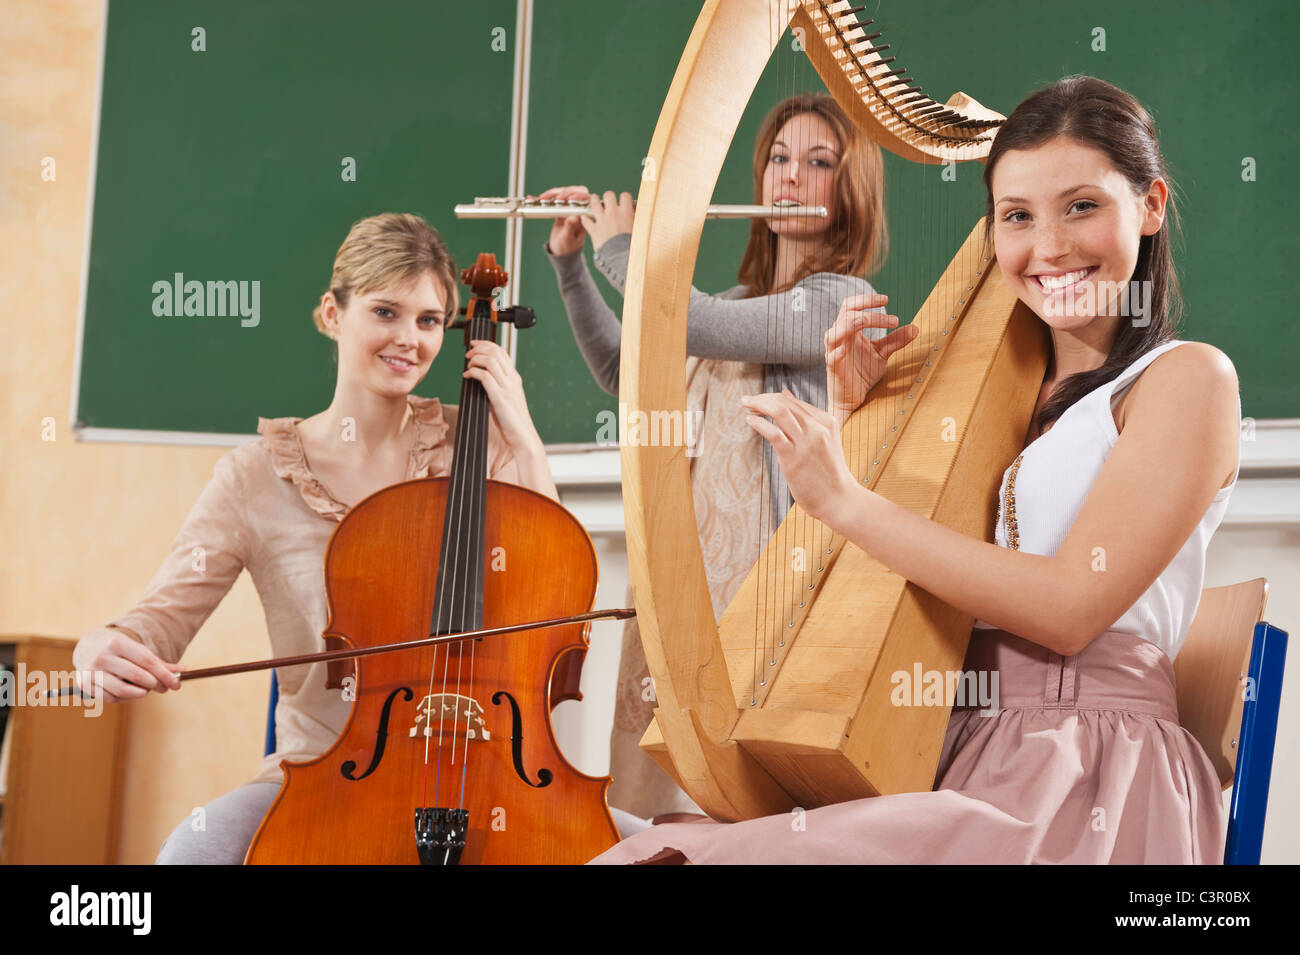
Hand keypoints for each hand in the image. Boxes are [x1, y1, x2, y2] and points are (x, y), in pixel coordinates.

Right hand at [71, 625, 182, 702]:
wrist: (87, 645)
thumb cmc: (119, 648)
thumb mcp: (136, 648)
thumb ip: (158, 661)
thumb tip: (182, 671)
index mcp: (117, 643)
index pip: (147, 661)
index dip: (164, 674)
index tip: (176, 684)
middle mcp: (102, 656)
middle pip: (137, 676)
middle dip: (155, 684)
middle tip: (163, 688)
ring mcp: (91, 671)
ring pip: (123, 690)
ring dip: (140, 693)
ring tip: (146, 690)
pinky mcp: (84, 684)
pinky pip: (111, 698)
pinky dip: (125, 698)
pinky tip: (130, 692)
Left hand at [462, 339, 540, 450]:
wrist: (523, 436)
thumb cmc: (512, 421)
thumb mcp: (506, 399)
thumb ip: (497, 387)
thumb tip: (480, 378)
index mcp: (515, 378)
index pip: (502, 352)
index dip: (487, 344)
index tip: (475, 345)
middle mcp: (513, 379)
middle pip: (496, 352)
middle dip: (479, 348)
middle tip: (468, 352)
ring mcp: (507, 387)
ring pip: (490, 361)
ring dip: (475, 359)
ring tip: (467, 364)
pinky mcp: (500, 397)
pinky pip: (485, 376)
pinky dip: (473, 372)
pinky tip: (467, 376)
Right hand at [535, 185, 590, 255]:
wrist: (560, 253)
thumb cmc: (567, 248)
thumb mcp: (568, 240)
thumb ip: (571, 228)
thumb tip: (573, 216)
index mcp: (585, 217)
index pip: (586, 200)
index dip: (579, 196)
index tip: (570, 198)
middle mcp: (578, 210)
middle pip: (575, 192)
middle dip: (566, 191)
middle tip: (557, 197)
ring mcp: (569, 209)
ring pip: (563, 194)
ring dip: (552, 194)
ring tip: (542, 198)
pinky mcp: (560, 210)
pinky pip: (553, 201)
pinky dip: (545, 199)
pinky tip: (534, 198)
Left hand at [583, 190, 635, 250]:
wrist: (622, 258)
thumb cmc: (633, 246)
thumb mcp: (639, 230)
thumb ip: (637, 220)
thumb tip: (637, 213)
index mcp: (626, 213)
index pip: (625, 196)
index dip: (624, 198)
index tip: (623, 202)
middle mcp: (613, 214)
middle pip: (609, 195)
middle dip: (609, 197)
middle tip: (609, 201)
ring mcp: (602, 221)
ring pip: (594, 203)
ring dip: (594, 201)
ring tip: (594, 201)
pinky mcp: (594, 230)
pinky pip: (585, 220)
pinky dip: (585, 219)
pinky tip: (585, 218)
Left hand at [740, 389, 860, 526]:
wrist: (840, 499)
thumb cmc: (828, 473)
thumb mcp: (823, 439)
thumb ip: (806, 418)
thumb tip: (785, 394)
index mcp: (826, 422)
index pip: (794, 402)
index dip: (773, 397)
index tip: (759, 400)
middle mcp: (817, 428)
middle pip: (785, 402)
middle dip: (763, 398)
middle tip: (747, 400)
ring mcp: (806, 442)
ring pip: (780, 411)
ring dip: (759, 405)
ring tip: (747, 405)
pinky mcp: (794, 457)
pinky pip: (773, 433)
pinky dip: (759, 423)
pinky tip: (750, 421)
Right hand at [825, 293, 917, 424]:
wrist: (852, 398)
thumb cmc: (862, 372)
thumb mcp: (881, 354)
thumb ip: (895, 340)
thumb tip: (914, 328)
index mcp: (848, 330)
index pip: (852, 306)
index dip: (866, 299)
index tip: (886, 300)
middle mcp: (839, 338)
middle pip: (846, 314)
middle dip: (868, 312)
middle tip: (892, 320)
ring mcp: (834, 352)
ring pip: (835, 332)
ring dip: (852, 324)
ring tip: (869, 322)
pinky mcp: (833, 369)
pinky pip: (831, 357)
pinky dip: (837, 352)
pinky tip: (844, 350)